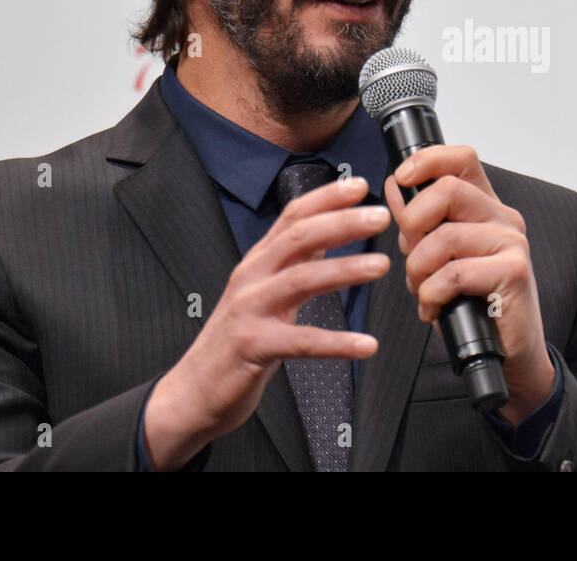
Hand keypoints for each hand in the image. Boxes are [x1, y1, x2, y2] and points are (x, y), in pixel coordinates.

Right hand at [143, 175, 391, 469]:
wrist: (194, 390)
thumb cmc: (237, 340)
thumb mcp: (265, 292)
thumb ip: (293, 263)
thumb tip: (329, 232)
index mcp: (258, 261)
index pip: (293, 216)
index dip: (327, 198)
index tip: (361, 185)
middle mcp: (251, 277)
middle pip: (298, 237)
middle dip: (342, 222)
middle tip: (381, 216)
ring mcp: (249, 309)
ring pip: (301, 279)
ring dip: (344, 269)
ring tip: (382, 265)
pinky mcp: (252, 346)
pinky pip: (301, 341)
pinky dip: (337, 342)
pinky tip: (366, 345)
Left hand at [386, 145, 554, 426]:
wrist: (508, 353)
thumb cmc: (473, 304)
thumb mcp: (439, 257)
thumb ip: (421, 223)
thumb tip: (397, 188)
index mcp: (485, 207)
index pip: (461, 159)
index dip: (427, 160)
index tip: (401, 179)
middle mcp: (503, 218)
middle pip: (447, 190)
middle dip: (412, 223)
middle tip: (410, 254)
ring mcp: (512, 243)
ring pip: (444, 237)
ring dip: (419, 269)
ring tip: (423, 291)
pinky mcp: (513, 272)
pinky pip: (454, 274)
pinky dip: (432, 295)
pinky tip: (434, 309)